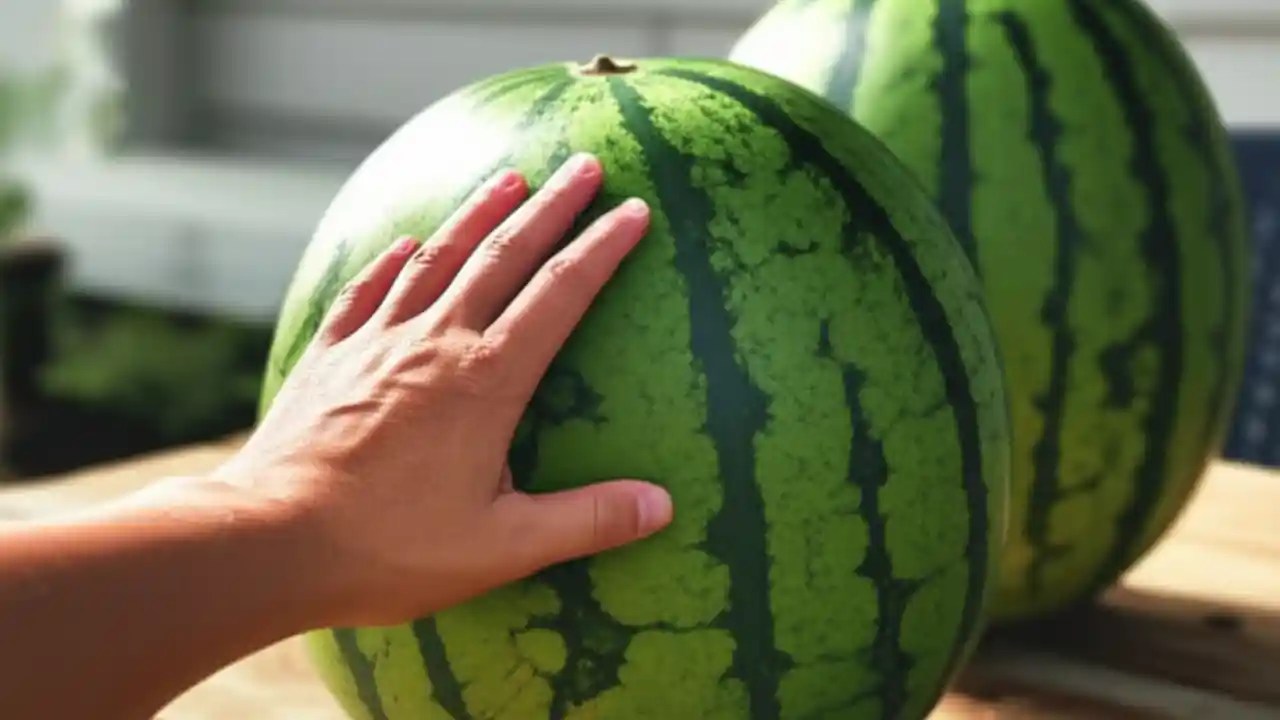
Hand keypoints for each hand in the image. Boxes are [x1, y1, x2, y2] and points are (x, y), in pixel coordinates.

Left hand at [214, 152, 672, 627]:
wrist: (267, 541)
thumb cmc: (388, 550)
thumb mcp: (502, 547)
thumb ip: (585, 520)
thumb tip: (661, 507)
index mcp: (485, 381)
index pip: (559, 294)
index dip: (601, 248)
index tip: (632, 209)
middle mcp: (434, 343)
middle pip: (502, 256)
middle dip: (549, 207)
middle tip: (583, 166)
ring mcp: (375, 342)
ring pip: (436, 259)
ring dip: (477, 214)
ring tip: (508, 178)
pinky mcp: (329, 357)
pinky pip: (367, 291)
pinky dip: (393, 261)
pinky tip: (406, 244)